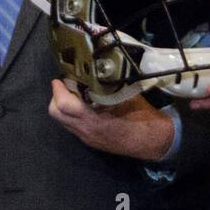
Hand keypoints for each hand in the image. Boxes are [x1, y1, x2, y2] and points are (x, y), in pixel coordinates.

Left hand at [48, 79, 173, 161]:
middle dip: (56, 96)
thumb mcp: (126, 95)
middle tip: (67, 84)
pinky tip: (86, 104)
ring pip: (62, 120)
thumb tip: (96, 67)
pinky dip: (72, 113)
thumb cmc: (142, 116)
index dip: (58, 89)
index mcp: (95, 120)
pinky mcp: (90, 141)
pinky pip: (72, 125)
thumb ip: (106, 85)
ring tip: (77, 92)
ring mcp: (87, 138)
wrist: (153, 141)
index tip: (60, 78)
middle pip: (56, 113)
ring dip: (64, 105)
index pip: (64, 105)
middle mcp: (86, 131)